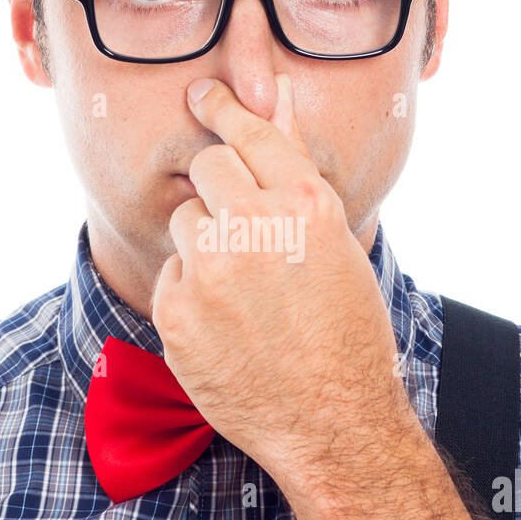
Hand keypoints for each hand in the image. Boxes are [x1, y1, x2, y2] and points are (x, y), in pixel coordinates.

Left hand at [151, 73, 408, 486]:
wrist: (333, 423)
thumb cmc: (348, 335)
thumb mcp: (339, 247)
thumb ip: (298, 173)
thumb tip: (279, 99)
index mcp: (307, 206)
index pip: (252, 133)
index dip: (225, 109)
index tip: (202, 96)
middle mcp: (255, 228)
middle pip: (209, 167)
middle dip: (221, 189)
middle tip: (242, 229)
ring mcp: (210, 271)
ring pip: (186, 221)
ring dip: (207, 244)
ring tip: (245, 292)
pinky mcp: (176, 313)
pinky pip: (172, 275)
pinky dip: (193, 294)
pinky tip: (227, 326)